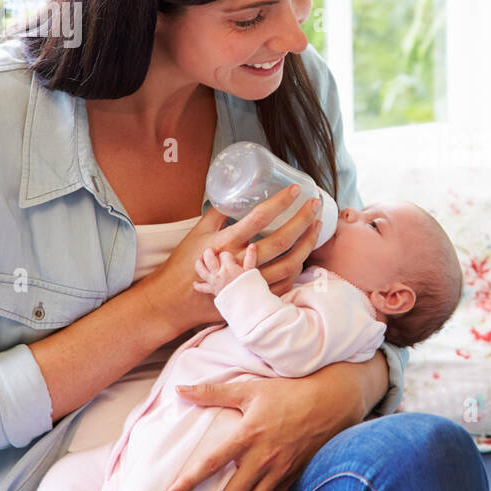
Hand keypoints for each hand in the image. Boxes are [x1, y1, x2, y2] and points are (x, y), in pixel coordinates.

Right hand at [138, 184, 322, 335]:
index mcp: (224, 243)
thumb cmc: (185, 263)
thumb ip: (218, 212)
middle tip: (314, 204)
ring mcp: (249, 282)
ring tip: (315, 227)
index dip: (280, 202)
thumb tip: (235, 191)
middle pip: (281, 240)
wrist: (175, 301)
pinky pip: (286, 283)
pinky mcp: (253, 296)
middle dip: (303, 219)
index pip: (259, 218)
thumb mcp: (197, 232)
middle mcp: (239, 262)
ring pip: (290, 264)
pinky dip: (298, 268)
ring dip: (307, 244)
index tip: (294, 190)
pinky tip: (303, 253)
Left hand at [163, 369, 358, 490]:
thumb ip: (213, 392)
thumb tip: (180, 390)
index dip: (188, 482)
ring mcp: (279, 472)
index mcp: (248, 435)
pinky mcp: (292, 478)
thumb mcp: (250, 389)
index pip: (212, 464)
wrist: (331, 401)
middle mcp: (263, 458)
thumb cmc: (289, 392)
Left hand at [192, 245, 257, 296]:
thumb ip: (250, 258)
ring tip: (199, 260)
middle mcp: (219, 273)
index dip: (228, 255)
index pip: (224, 255)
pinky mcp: (213, 291)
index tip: (233, 260)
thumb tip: (252, 245)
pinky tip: (195, 283)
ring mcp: (214, 282)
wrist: (246, 305)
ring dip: (199, 263)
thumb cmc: (251, 288)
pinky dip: (198, 285)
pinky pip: (202, 288)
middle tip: (212, 251)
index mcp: (229, 267)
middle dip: (210, 252)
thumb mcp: (251, 272)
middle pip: (209, 258)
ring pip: (201, 270)